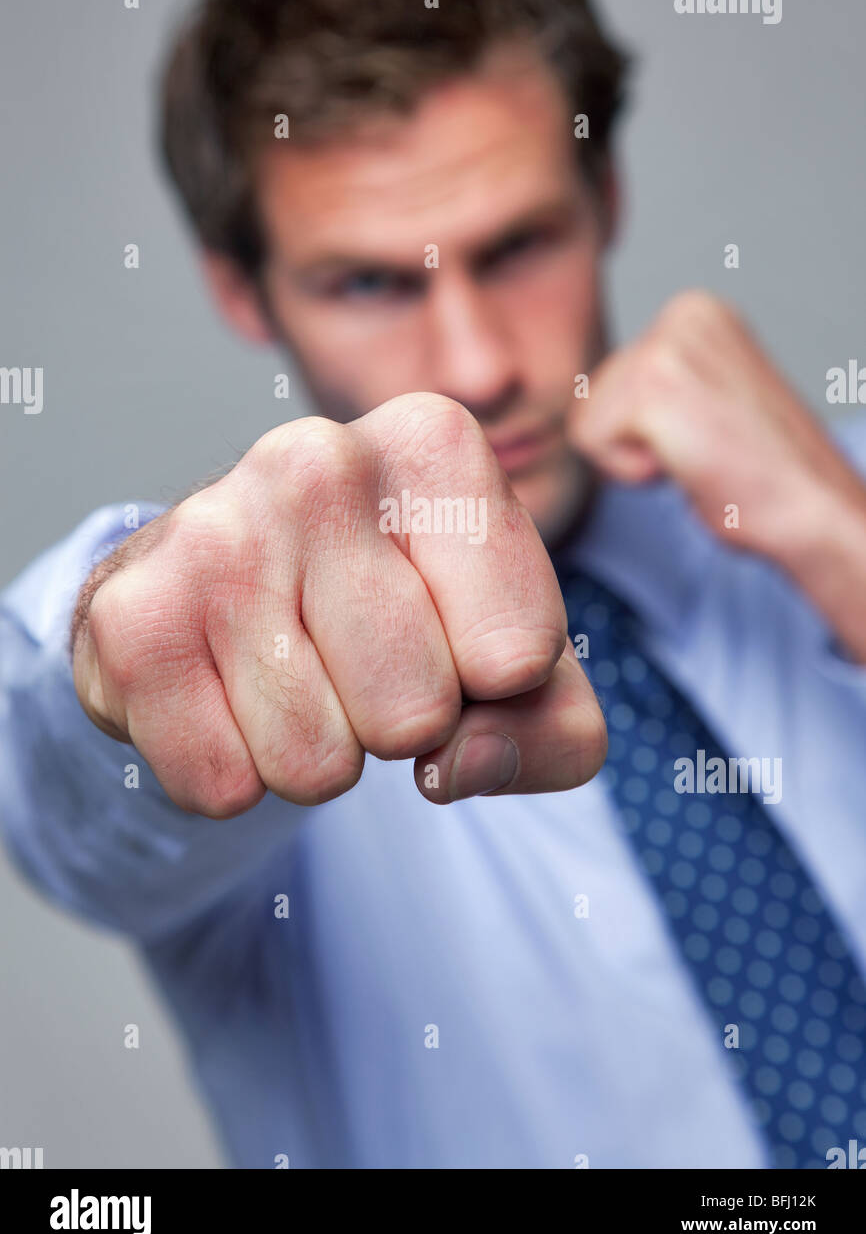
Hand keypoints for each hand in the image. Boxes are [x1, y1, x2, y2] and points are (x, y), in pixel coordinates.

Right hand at [72, 393, 606, 816]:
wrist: (226, 592)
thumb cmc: (400, 616)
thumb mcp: (518, 661)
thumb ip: (552, 727)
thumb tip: (458, 764)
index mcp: (435, 446)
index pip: (518, 654)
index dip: (493, 688)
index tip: (448, 635)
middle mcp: (321, 458)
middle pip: (417, 713)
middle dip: (398, 726)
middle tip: (358, 662)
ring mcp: (213, 529)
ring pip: (316, 763)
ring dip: (313, 754)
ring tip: (292, 672)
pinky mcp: (131, 613)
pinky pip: (222, 787)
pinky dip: (233, 775)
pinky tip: (224, 692)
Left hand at [568, 289, 864, 558]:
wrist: (816, 510)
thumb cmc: (764, 475)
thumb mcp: (704, 401)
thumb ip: (656, 385)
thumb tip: (595, 398)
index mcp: (696, 311)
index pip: (608, 381)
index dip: (645, 431)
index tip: (708, 435)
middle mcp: (682, 312)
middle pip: (590, 397)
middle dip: (636, 441)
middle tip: (706, 450)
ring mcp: (668, 344)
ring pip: (586, 420)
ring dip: (634, 458)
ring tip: (700, 455)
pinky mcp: (654, 384)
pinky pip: (589, 443)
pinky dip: (632, 473)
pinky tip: (690, 464)